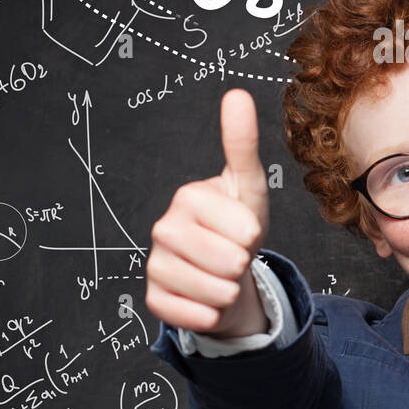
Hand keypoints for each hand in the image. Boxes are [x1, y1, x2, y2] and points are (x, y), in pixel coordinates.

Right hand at [145, 88, 270, 337]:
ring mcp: (155, 263)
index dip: (254, 235)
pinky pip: (192, 315)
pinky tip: (207, 300)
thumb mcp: (248, 186)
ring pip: (214, 291)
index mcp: (188, 196)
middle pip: (229, 262)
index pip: (245, 229)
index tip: (244, 229)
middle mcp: (163, 227)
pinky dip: (209, 313)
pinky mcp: (153, 298)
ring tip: (223, 275)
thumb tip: (236, 93)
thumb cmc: (237, 225)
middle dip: (243, 265)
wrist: (224, 270)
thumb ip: (241, 142)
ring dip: (229, 290)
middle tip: (233, 255)